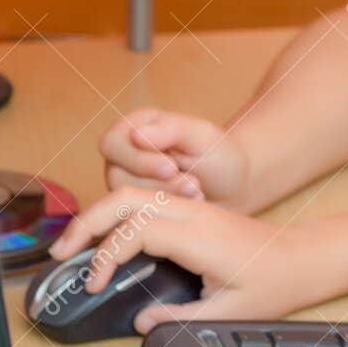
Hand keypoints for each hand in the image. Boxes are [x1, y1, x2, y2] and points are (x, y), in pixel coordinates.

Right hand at [48, 187, 344, 330]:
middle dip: (87, 222)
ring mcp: (193, 208)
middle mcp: (194, 215)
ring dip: (99, 215)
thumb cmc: (274, 285)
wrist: (302, 259)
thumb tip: (142, 322)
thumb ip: (182, 319)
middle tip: (61, 253)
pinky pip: (147, 202)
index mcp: (201, 237)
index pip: (137, 230)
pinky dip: (118, 215)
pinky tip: (105, 239)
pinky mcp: (193, 211)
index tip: (95, 283)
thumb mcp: (230, 312)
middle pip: (127, 199)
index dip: (106, 254)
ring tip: (74, 245)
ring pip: (135, 195)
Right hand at [99, 108, 248, 205]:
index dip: (139, 160)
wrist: (235, 188)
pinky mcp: (136, 210)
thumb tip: (135, 135)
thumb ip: (171, 129)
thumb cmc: (219, 155)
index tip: (173, 167)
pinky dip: (166, 215)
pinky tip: (191, 205)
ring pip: (126, 201)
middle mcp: (124, 156)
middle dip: (158, 184)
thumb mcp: (202, 136)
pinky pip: (136, 220)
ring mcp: (127, 184)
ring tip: (197, 193)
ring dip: (165, 200)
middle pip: (116, 176)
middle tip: (193, 184)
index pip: (112, 144)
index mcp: (133, 127)